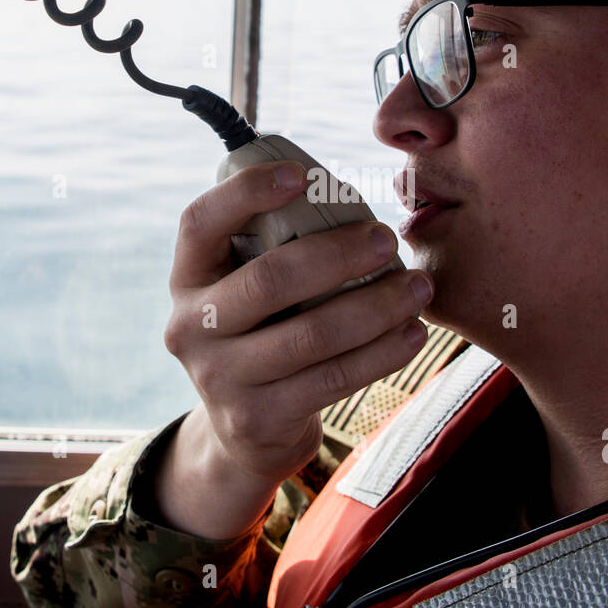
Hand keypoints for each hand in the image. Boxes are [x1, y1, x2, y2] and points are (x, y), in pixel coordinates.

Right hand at [163, 159, 432, 484]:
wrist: (247, 432)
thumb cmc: (265, 334)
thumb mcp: (249, 289)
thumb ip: (275, 247)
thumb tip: (341, 192)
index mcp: (188, 277)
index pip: (200, 222)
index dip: (246, 192)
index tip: (301, 175)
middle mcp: (190, 326)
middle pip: (269, 280)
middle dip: (338, 254)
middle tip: (387, 238)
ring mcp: (219, 378)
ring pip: (311, 334)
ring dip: (376, 306)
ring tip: (418, 287)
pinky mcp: (255, 418)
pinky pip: (331, 379)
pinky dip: (380, 354)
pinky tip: (412, 334)